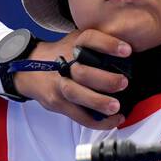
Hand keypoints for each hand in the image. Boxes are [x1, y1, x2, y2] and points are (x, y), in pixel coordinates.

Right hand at [14, 29, 131, 128]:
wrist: (29, 70)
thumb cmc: (63, 55)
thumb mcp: (77, 41)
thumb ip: (99, 44)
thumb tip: (131, 50)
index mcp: (73, 45)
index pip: (90, 38)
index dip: (108, 44)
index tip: (127, 51)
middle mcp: (65, 64)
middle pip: (82, 72)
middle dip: (104, 79)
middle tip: (124, 83)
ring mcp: (59, 85)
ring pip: (76, 95)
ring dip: (98, 103)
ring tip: (116, 107)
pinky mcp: (58, 103)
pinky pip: (79, 116)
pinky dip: (98, 121)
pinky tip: (115, 119)